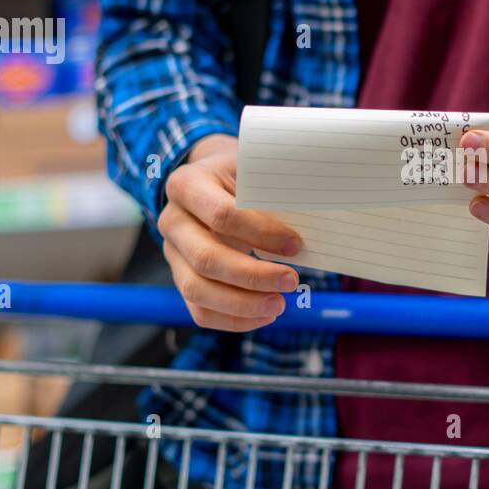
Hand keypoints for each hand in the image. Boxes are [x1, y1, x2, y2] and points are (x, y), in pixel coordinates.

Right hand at [158, 134, 302, 331]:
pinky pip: (199, 310)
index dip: (261, 234)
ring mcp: (172, 253)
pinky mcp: (181, 278)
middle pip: (206, 259)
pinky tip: (265, 315)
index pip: (223, 216)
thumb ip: (274, 187)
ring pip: (197, 290)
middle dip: (253, 276)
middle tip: (291, 281)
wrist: (213, 182)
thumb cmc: (241, 176)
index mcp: (188, 185)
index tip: (295, 245)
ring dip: (242, 305)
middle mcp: (172, 221)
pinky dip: (234, 320)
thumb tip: (315, 215)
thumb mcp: (254, 168)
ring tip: (279, 305)